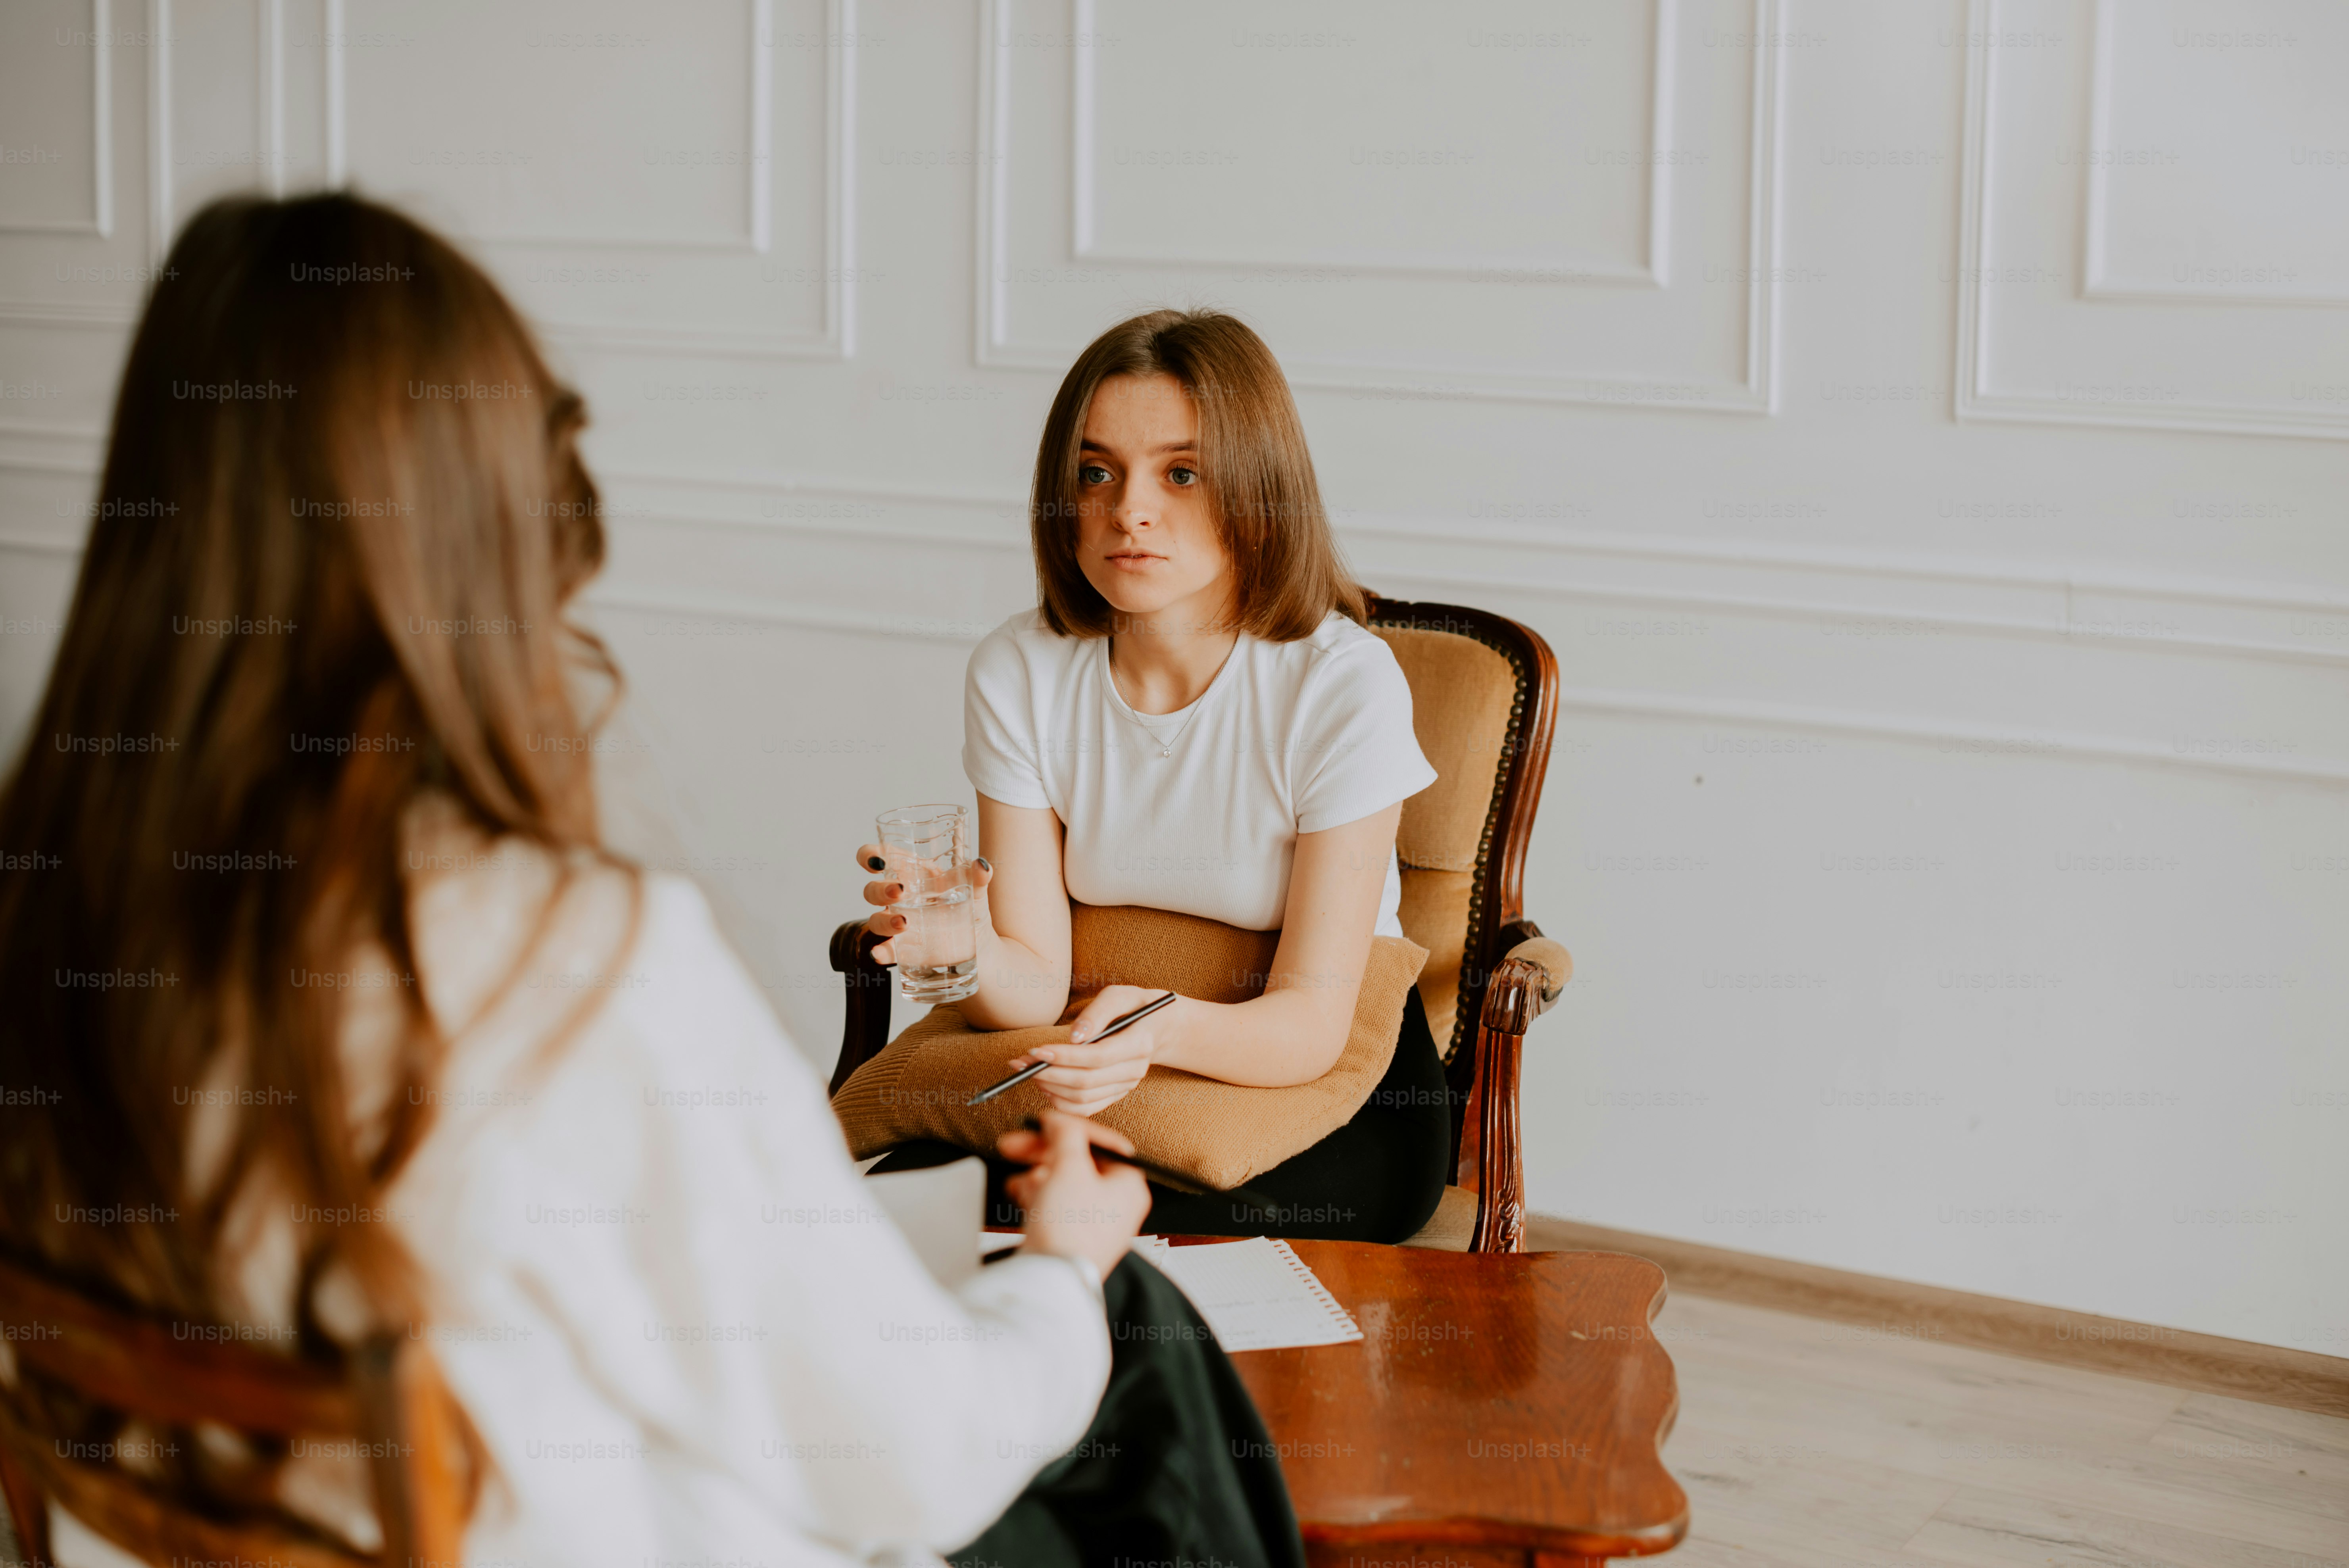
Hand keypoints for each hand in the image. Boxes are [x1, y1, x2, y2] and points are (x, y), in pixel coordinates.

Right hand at [855, 841, 992, 966]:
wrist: (980, 943)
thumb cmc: (971, 908)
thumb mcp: (976, 890)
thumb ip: (978, 877)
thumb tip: (982, 865)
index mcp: (913, 874)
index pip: (880, 858)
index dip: (869, 855)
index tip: (877, 860)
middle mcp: (900, 898)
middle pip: (873, 890)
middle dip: (880, 890)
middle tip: (900, 892)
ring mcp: (898, 923)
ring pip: (875, 919)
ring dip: (884, 920)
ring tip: (904, 923)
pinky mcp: (903, 948)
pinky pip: (885, 950)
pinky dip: (879, 952)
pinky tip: (879, 954)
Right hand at [1001, 1109, 1146, 1278]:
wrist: (1052, 1278)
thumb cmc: (1070, 1229)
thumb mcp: (1069, 1168)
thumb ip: (1066, 1136)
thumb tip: (1061, 1120)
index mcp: (1129, 1185)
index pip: (1102, 1143)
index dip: (1070, 1128)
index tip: (1044, 1122)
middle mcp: (1117, 1204)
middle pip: (1079, 1163)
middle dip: (1043, 1152)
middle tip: (1015, 1143)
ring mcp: (1095, 1223)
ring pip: (1064, 1183)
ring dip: (1037, 1174)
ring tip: (1017, 1178)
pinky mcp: (1072, 1237)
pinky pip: (1055, 1206)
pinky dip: (1038, 1196)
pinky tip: (1021, 1193)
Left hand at [1005, 984, 1172, 1117]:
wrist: (1158, 1028)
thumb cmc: (1134, 1007)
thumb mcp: (1120, 995)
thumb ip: (1098, 1013)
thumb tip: (1074, 1037)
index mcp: (1139, 1044)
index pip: (1097, 1057)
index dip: (1064, 1056)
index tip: (1035, 1050)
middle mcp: (1134, 1071)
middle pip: (1086, 1082)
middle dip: (1048, 1074)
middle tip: (1021, 1062)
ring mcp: (1125, 1088)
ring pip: (1082, 1099)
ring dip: (1049, 1088)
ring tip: (1028, 1071)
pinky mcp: (1115, 1096)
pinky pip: (1085, 1109)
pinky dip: (1060, 1102)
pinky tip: (1044, 1085)